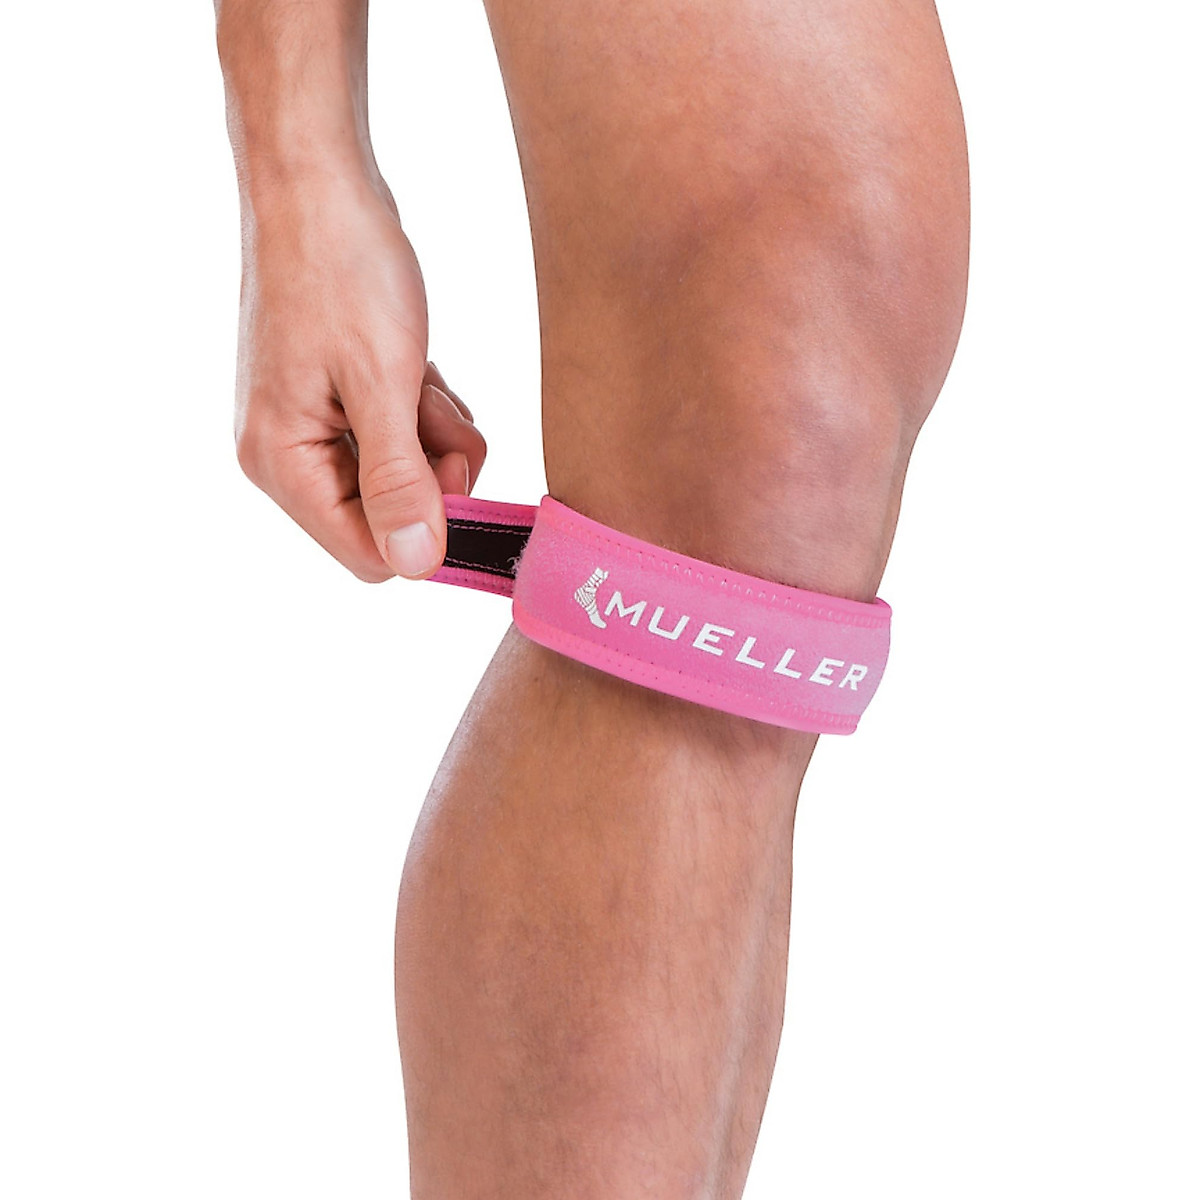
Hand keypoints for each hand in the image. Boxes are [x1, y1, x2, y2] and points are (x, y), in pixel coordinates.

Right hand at [233, 172, 486, 581]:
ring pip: (406, 476)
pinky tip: (416, 362)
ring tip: (420, 373)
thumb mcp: (381, 383)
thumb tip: (417, 565)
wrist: (318, 177)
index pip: (368, 555)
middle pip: (391, 516)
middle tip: (437, 410)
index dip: (428, 529)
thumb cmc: (340, 267)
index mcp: (282, 463)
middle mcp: (288, 455)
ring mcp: (313, 426)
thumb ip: (399, 482)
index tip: (458, 471)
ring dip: (435, 434)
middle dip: (433, 470)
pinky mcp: (339, 398)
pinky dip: (425, 408)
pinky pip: (403, 436)